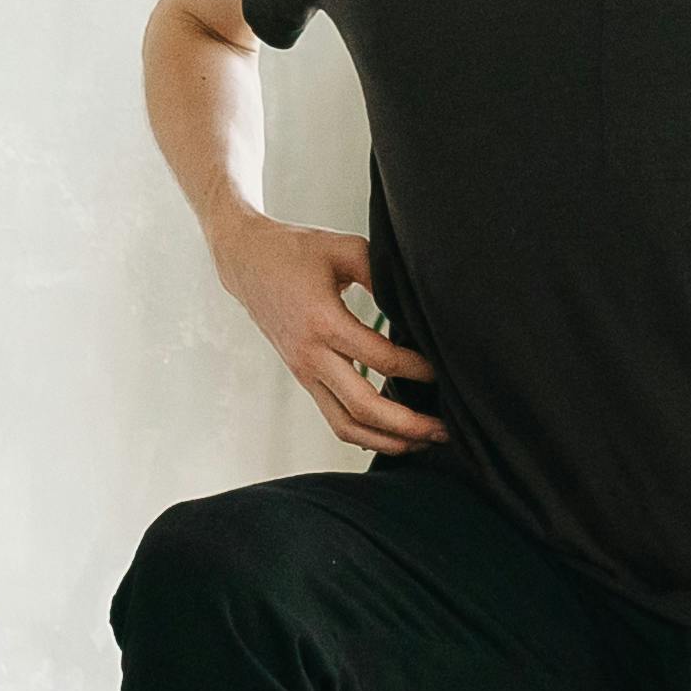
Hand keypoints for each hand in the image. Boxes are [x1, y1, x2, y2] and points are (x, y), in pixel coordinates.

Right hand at [214, 218, 442, 451]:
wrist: (247, 261)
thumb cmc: (296, 251)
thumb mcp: (345, 249)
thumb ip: (382, 277)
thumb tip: (417, 306)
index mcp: (323, 321)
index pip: (379, 358)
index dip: (416, 369)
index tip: (442, 372)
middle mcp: (310, 354)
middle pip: (363, 408)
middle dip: (407, 425)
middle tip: (444, 430)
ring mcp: (304, 371)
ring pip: (346, 425)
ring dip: (386, 440)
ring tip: (422, 441)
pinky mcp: (303, 377)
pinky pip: (334, 417)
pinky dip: (364, 433)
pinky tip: (392, 434)